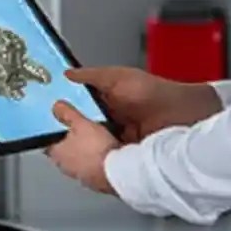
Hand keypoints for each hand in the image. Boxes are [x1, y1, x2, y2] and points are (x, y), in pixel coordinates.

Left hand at [47, 101, 119, 194]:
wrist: (117, 170)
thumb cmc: (95, 148)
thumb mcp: (81, 123)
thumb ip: (67, 114)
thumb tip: (56, 106)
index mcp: (56, 153)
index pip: (47, 144)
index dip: (53, 135)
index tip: (59, 129)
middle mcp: (65, 167)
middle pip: (63, 153)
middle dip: (70, 144)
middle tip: (80, 133)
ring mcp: (80, 176)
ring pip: (78, 162)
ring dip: (84, 154)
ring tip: (96, 143)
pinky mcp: (95, 182)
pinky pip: (93, 169)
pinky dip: (96, 162)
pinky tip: (105, 155)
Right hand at [65, 66, 221, 142]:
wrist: (183, 116)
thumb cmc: (157, 93)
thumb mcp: (120, 77)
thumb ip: (93, 75)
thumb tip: (68, 74)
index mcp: (106, 99)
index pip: (76, 105)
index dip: (61, 109)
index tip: (46, 111)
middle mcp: (109, 120)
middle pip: (80, 127)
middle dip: (67, 129)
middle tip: (53, 131)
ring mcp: (116, 139)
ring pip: (89, 144)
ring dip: (80, 144)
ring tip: (66, 144)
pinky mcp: (123, 155)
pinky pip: (103, 157)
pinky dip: (96, 156)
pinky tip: (88, 155)